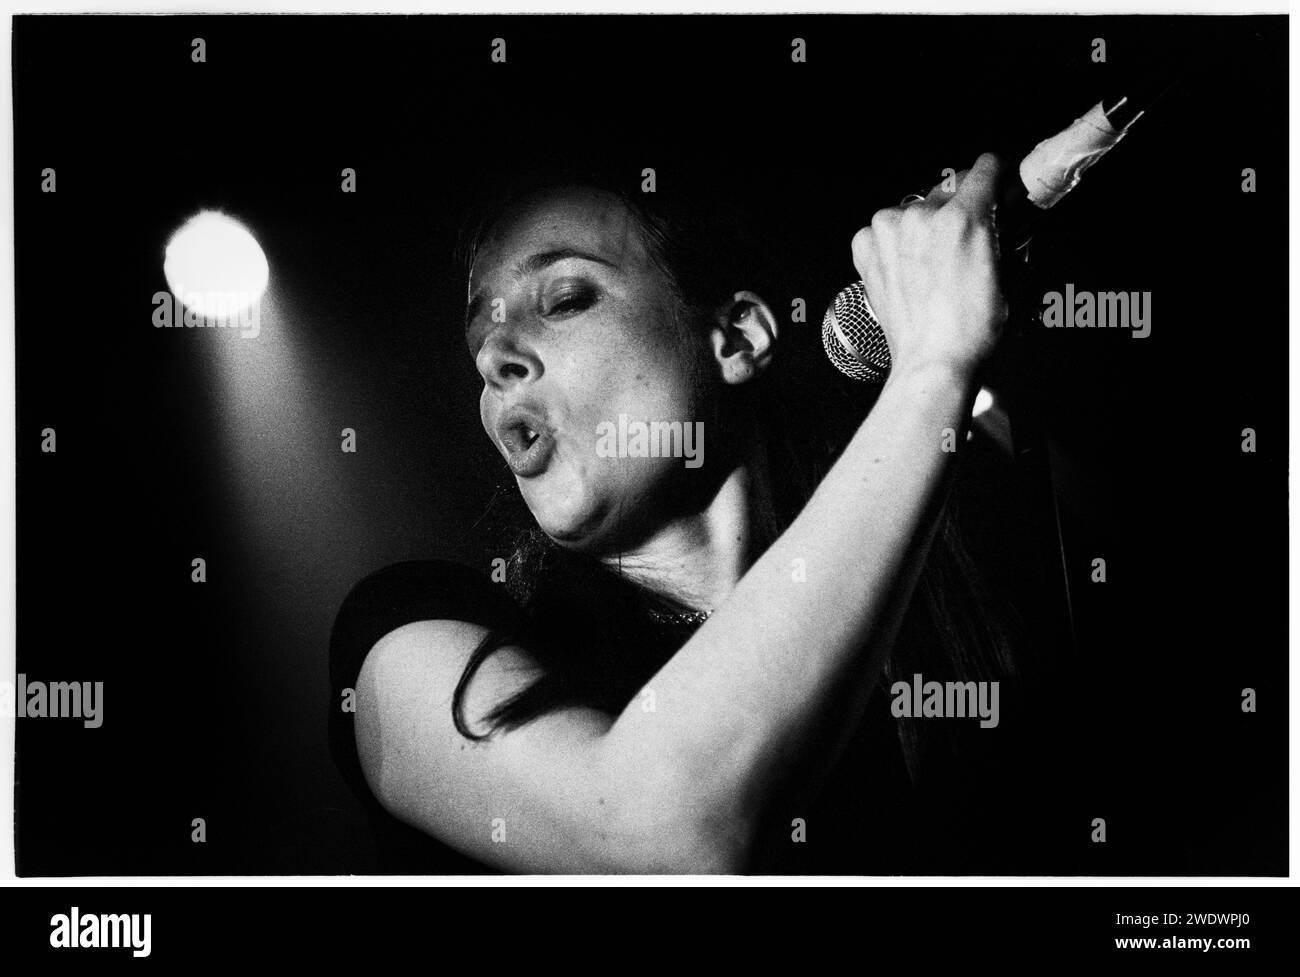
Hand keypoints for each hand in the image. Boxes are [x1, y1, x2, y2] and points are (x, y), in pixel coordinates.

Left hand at [850, 152, 1008, 378]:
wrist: (932, 360)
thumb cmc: (970, 329)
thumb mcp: (1004, 271)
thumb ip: (996, 231)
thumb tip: (994, 214)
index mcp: (962, 218)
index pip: (983, 169)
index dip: (993, 174)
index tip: (992, 176)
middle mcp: (921, 217)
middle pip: (945, 192)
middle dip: (957, 210)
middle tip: (962, 243)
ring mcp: (889, 231)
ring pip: (913, 211)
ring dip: (923, 226)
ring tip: (932, 264)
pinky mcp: (866, 247)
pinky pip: (885, 230)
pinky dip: (895, 242)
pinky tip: (908, 268)